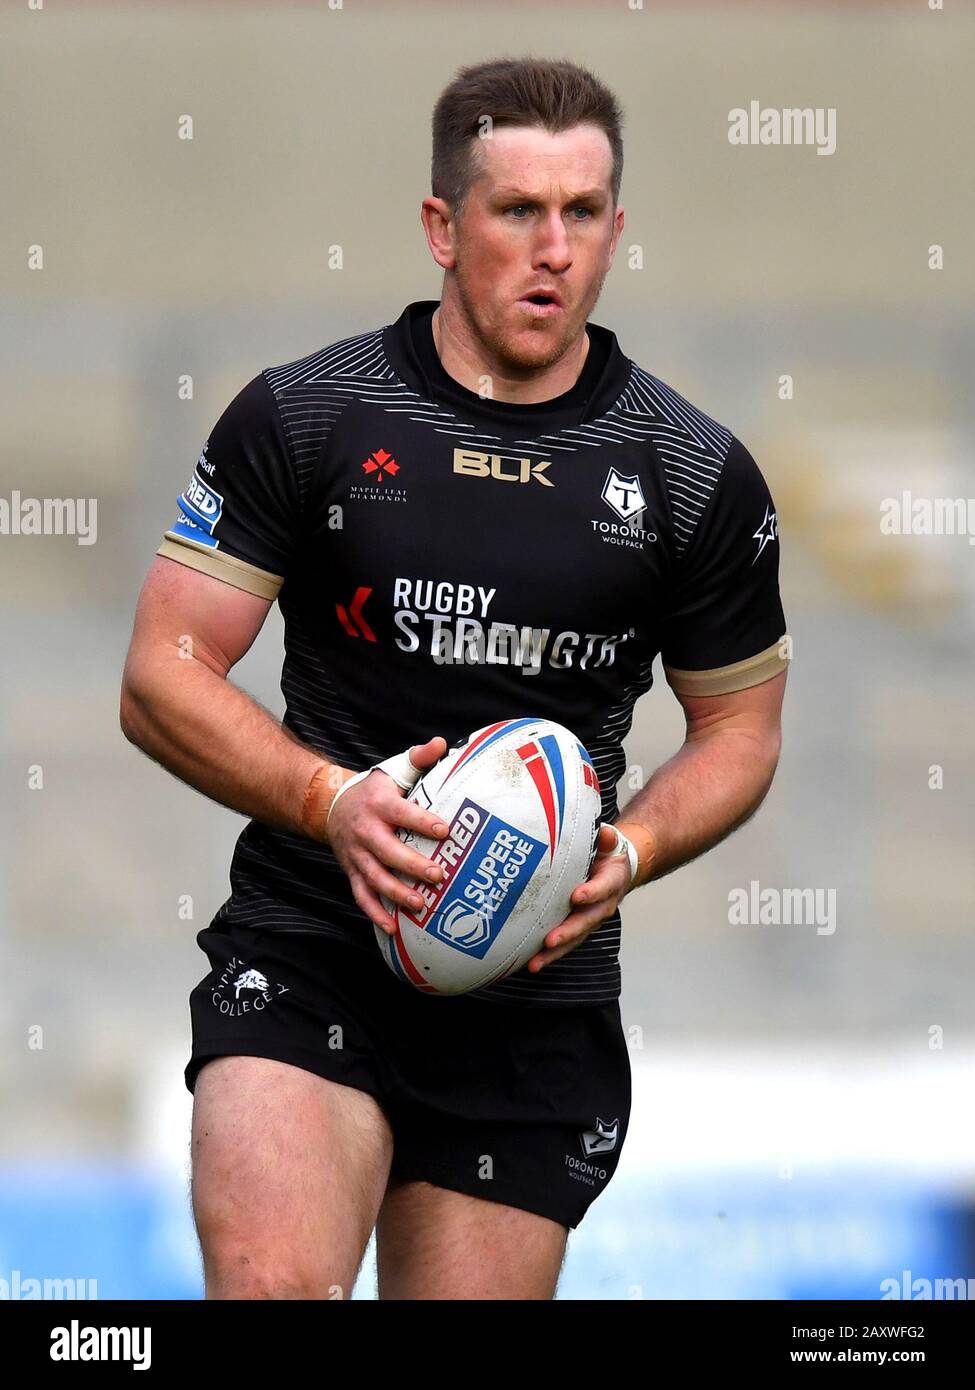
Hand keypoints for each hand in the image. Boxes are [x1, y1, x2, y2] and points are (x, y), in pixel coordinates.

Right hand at [326, 736, 448, 934]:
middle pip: (388, 851)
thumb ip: (418, 758)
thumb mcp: (393, 771)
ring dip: (396, 894)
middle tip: (438, 875)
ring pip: (375, 877)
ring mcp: (356, 855)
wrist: (330, 806)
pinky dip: (375, 914)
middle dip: (413, 865)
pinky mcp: (352, 872)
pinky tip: (393, 929)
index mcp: (380, 805)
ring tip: (420, 904)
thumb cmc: (373, 790)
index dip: (423, 821)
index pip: (403, 813)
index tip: (446, 830)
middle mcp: (365, 832)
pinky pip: (362, 896)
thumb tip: (441, 744)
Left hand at [526, 823, 632, 972]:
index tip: (577, 896)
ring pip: (574, 939)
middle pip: (586, 922)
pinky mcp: (576, 929)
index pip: (603, 888)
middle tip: (551, 939)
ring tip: (536, 961)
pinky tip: (531, 963)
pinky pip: (564, 944)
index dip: (592, 893)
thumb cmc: (607, 856)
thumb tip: (605, 834)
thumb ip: (606, 839)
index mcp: (611, 883)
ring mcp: (589, 921)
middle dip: (568, 932)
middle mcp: (602, 906)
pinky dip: (548, 955)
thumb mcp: (610, 843)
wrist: (615, 871)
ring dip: (555, 952)